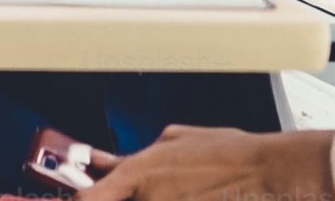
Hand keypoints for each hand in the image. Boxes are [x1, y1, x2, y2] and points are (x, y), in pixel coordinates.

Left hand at [89, 124, 327, 200]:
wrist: (262, 170)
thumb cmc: (223, 151)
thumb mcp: (172, 139)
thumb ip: (134, 155)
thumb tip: (106, 160)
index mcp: (138, 172)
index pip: (90, 197)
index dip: (78, 200)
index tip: (72, 198)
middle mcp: (149, 198)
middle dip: (121, 194)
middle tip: (146, 185)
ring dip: (152, 196)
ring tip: (183, 183)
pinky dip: (173, 198)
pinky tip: (192, 191)